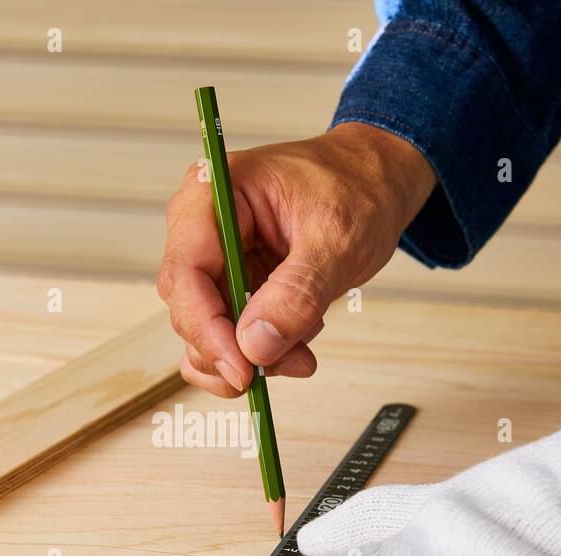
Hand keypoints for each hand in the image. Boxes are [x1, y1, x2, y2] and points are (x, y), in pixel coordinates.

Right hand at [157, 122, 435, 397]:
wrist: (374, 181)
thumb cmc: (356, 188)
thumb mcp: (338, 239)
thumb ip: (297, 293)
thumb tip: (255, 344)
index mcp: (215, 195)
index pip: (186, 273)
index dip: (207, 329)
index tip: (242, 370)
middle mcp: (202, 226)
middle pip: (189, 308)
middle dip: (233, 348)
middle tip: (288, 362)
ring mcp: (214, 258)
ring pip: (206, 330)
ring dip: (251, 355)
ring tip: (303, 348)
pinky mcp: (230, 283)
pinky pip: (227, 333)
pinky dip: (258, 351)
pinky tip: (296, 342)